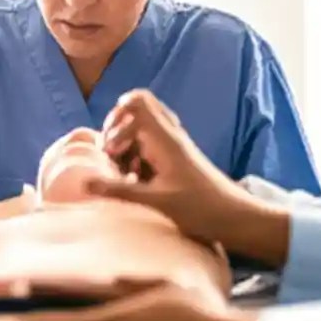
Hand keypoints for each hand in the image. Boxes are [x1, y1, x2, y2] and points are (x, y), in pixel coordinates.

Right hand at [92, 90, 290, 264]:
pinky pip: (152, 143)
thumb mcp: (155, 201)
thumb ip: (118, 191)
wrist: (236, 218)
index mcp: (165, 138)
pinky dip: (139, 155)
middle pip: (138, 107)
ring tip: (124, 171)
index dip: (115, 120)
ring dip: (128, 143)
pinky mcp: (178, 158)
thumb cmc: (200, 209)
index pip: (135, 102)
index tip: (111, 150)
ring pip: (143, 127)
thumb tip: (84, 182)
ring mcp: (175, 145)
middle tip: (111, 154)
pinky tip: (137, 180)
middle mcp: (170, 135)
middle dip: (117, 127)